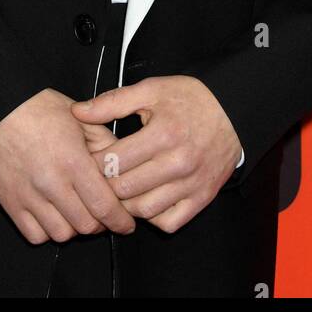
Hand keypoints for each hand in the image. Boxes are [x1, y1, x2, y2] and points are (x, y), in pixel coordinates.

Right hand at [0, 88, 137, 244]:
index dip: (120, 221)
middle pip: (85, 225)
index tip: (126, 224)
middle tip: (102, 214)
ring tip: (76, 212)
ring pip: (61, 235)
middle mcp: (51, 182)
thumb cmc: (42, 109)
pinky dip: (48, 231)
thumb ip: (106, 146)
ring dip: (74, 228)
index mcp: (72, 160)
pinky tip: (53, 215)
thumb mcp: (82, 119)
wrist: (1, 108)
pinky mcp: (10, 203)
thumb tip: (124, 170)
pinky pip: (35, 235)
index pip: (104, 206)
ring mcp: (28, 195)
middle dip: (100, 224)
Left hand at [70, 75, 241, 231]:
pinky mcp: (202, 197)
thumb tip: (78, 111)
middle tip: (99, 177)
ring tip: (120, 189)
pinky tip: (147, 199)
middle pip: (125, 189)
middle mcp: (178, 162)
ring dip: (126, 203)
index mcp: (163, 133)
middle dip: (105, 185)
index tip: (89, 159)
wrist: (234, 111)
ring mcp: (191, 184)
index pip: (114, 161)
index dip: (94, 162)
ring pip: (144, 210)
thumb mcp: (152, 89)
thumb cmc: (191, 98)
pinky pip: (169, 222)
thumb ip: (113, 102)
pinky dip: (153, 217)